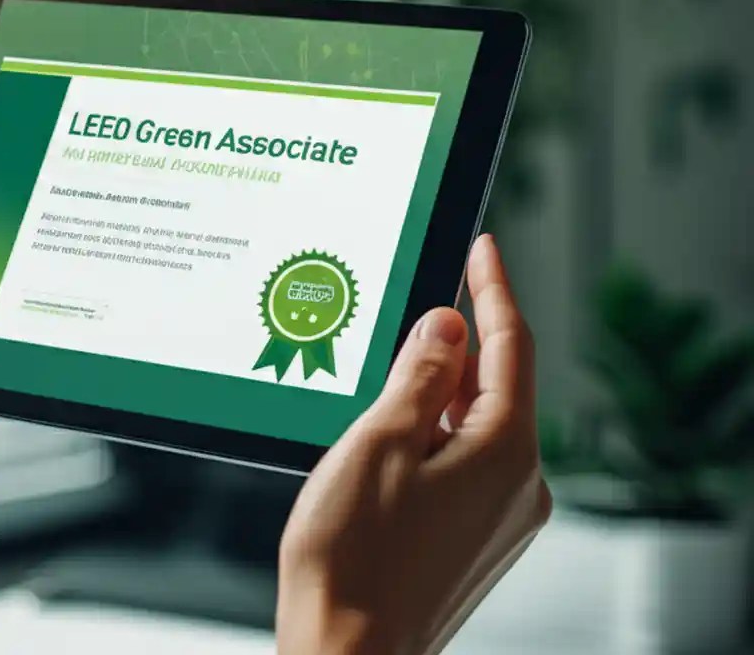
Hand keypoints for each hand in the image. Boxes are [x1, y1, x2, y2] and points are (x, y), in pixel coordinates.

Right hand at [276, 234, 550, 654]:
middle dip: (451, 349)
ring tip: (378, 385)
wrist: (345, 652)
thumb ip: (419, 376)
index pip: (510, 347)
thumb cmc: (354, 558)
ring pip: (473, 430)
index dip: (493, 289)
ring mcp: (498, 520)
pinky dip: (430, 440)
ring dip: (433, 399)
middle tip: (406, 314)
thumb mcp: (380, 442)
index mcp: (505, 453)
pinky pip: (462, 467)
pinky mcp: (472, 543)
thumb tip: (447, 328)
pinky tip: (385, 442)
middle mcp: (517, 487)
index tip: (482, 247)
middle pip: (493, 388)